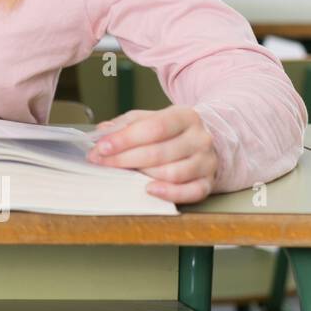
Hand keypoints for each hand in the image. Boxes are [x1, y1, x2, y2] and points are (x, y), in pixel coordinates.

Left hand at [88, 104, 218, 202]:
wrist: (206, 139)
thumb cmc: (171, 130)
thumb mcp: (150, 118)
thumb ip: (126, 124)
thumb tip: (102, 132)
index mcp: (185, 116)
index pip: (154, 127)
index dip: (125, 139)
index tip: (102, 147)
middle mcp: (200, 139)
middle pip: (159, 152)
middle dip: (124, 158)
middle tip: (101, 161)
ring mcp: (207, 162)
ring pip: (173, 173)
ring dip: (142, 174)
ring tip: (123, 172)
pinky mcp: (209, 182)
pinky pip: (192, 192)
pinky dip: (170, 193)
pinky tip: (150, 189)